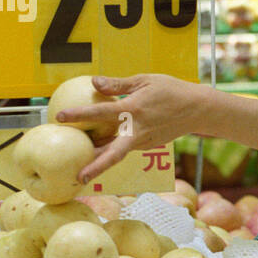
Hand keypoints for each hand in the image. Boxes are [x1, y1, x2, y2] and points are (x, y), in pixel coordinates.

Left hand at [54, 74, 203, 182]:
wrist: (198, 109)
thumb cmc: (171, 90)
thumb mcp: (145, 80)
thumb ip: (118, 84)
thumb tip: (94, 82)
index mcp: (134, 109)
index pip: (100, 112)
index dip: (79, 114)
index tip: (59, 117)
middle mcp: (137, 130)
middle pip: (113, 153)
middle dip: (96, 167)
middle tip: (78, 177)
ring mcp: (144, 140)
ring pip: (118, 153)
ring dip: (100, 161)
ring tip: (81, 169)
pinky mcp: (148, 145)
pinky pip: (126, 147)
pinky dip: (112, 149)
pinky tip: (100, 148)